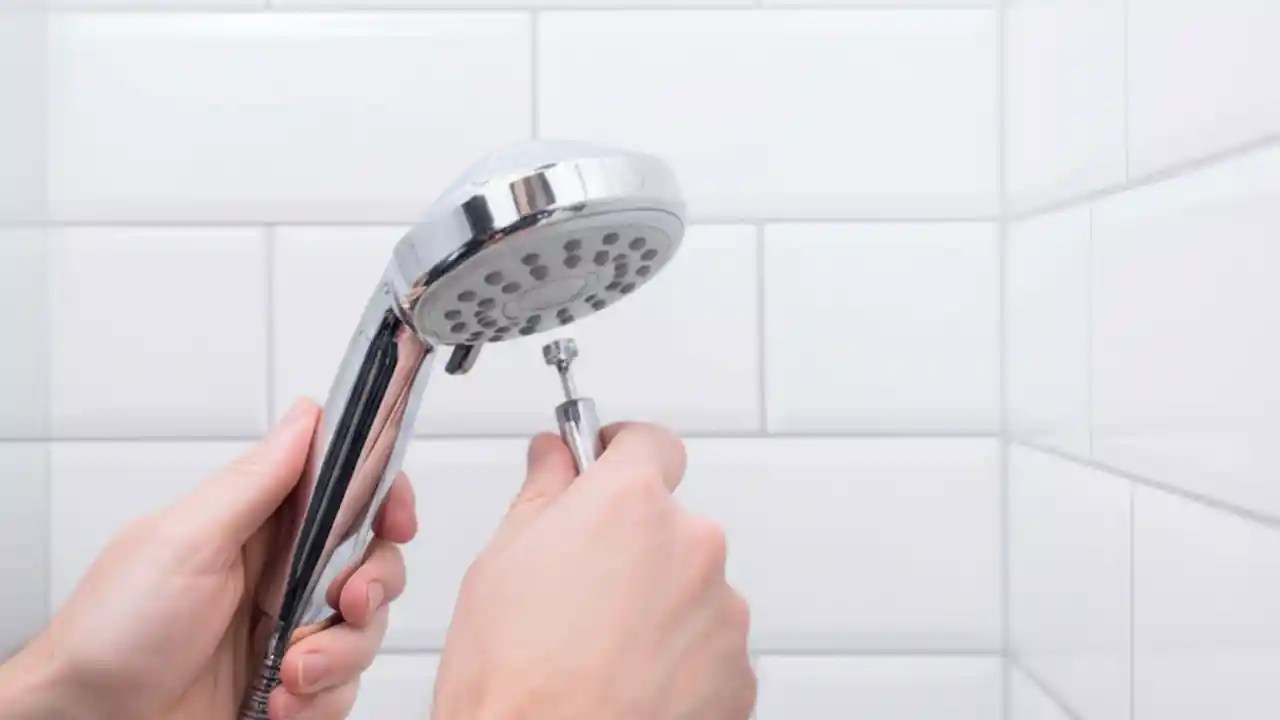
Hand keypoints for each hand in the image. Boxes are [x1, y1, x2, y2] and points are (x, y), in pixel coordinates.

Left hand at [0, 398, 417, 718]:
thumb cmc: (112, 635)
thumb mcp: (184, 543)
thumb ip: (255, 482)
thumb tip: (306, 416)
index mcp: (259, 526)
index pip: (346, 491)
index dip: (384, 499)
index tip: (396, 520)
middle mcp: (282, 576)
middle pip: (374, 562)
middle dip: (374, 585)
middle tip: (347, 603)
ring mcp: (289, 634)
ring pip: (367, 631)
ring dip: (339, 656)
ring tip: (289, 676)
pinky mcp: (293, 689)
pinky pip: (345, 690)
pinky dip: (321, 702)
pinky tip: (279, 706)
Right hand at [432, 423, 755, 719]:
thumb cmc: (513, 680)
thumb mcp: (501, 561)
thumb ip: (543, 491)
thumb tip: (555, 456)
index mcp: (631, 505)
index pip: (651, 442)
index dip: (622, 453)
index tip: (605, 464)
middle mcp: (692, 547)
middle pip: (669, 524)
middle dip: (631, 546)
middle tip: (579, 590)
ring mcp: (723, 613)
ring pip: (691, 589)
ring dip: (657, 607)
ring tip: (599, 652)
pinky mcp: (739, 674)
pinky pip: (709, 648)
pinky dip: (679, 660)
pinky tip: (628, 683)